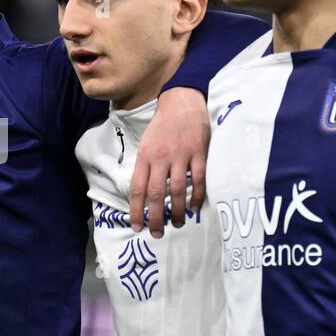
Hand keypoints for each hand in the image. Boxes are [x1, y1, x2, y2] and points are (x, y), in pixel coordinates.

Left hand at [129, 86, 208, 236]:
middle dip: (155, 218)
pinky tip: (194, 208)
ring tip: (177, 224)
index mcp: (145, 156)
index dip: (136, 210)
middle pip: (156, 194)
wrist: (182, 101)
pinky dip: (196, 197)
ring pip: (177, 190)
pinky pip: (198, 180)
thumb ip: (146, 167)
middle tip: (157, 233)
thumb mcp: (146, 144)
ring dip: (176, 211)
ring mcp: (181, 156)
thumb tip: (143, 194)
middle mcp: (161, 158)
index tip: (137, 226)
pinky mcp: (199, 153)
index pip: (137, 188)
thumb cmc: (163, 126)